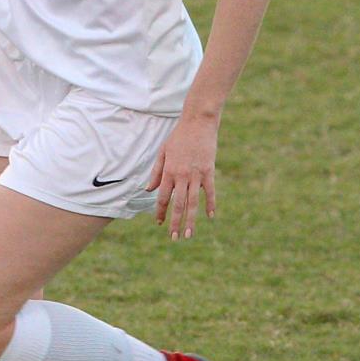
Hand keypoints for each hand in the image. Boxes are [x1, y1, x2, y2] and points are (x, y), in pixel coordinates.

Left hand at [147, 114, 218, 239]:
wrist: (198, 122)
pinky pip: (210, 191)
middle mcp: (182, 176)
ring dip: (191, 220)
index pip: (163, 197)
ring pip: (193, 202)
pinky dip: (210, 204)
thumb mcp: (162, 152)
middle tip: (173, 238)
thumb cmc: (178, 137)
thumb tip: (148, 189)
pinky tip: (210, 216)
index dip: (160, 212)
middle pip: (178, 204)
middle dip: (175, 222)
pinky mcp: (209, 171)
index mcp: (169, 172)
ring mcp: (196, 174)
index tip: (159, 223)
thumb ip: (156, 172)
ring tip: (189, 235)